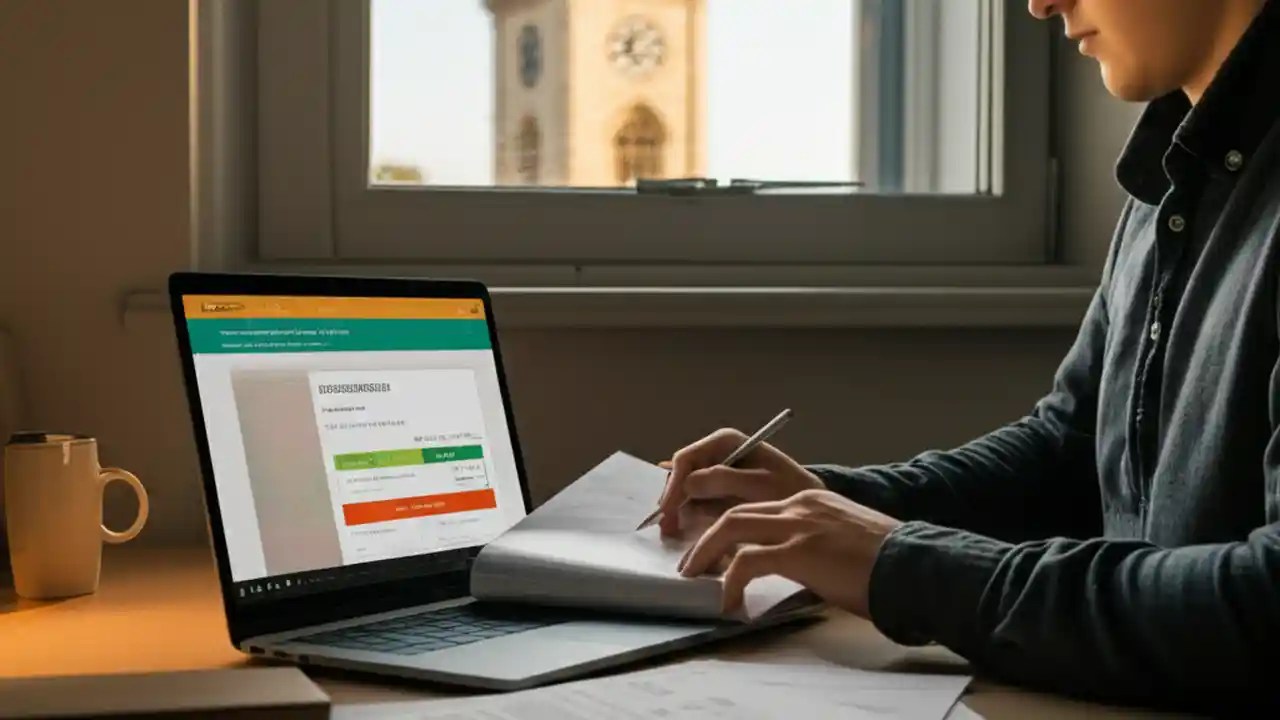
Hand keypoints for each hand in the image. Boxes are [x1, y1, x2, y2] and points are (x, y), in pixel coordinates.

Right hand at [656, 429, 824, 536]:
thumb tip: (688, 484)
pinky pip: (696, 503)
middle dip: (673, 501)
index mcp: (724, 441)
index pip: (686, 460)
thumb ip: (723, 479)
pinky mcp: (718, 492)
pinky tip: (686, 532)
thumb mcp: (760, 483)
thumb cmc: (790, 489)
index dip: (675, 485)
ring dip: (679, 511)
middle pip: (682, 475)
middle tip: (668, 530)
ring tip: (675, 534)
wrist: (811, 505)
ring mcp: (716, 473)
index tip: (668, 512)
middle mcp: (716, 453)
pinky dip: (690, 516)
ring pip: (686, 491)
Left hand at [677, 489, 901, 617]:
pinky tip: (730, 602)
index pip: (755, 505)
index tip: (711, 546)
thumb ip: (815, 542)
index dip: (726, 525)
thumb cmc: (888, 561)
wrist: (915, 564)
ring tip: (693, 577)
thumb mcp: (844, 539)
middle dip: (705, 536)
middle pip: (735, 511)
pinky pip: (748, 562)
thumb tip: (795, 566)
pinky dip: (731, 581)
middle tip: (690, 562)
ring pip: (732, 527)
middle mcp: (799, 505)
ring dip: (705, 553)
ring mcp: (799, 526)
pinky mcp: (800, 551)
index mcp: (810, 500)